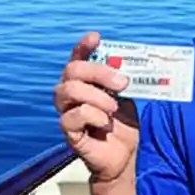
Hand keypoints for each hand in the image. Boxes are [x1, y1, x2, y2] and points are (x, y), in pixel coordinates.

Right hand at [53, 32, 139, 182]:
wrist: (123, 156)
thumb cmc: (122, 125)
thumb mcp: (127, 98)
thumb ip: (122, 81)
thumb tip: (128, 66)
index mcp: (85, 81)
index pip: (78, 57)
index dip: (84, 46)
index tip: (96, 38)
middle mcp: (70, 93)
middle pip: (72, 70)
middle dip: (99, 72)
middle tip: (123, 83)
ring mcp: (66, 111)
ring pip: (69, 90)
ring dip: (96, 96)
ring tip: (114, 107)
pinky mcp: (68, 131)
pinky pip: (72, 116)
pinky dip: (93, 116)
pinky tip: (104, 123)